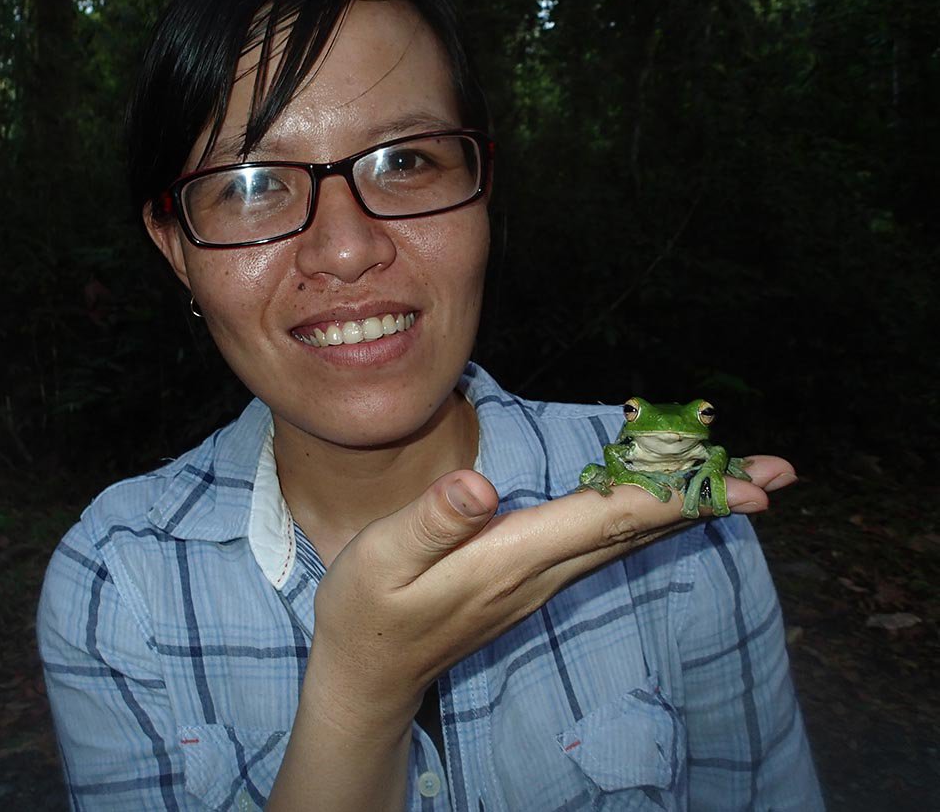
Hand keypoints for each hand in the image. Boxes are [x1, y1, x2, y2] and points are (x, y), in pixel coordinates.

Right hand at [305, 455, 795, 730]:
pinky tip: (662, 503)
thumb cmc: (367, 611)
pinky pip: (606, 543)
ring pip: (628, 537)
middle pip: (638, 529)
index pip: (610, 518)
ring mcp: (542, 581)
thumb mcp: (381, 559)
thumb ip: (431, 520)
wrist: (370, 674)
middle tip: (779, 474)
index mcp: (512, 558)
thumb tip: (480, 483)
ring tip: (742, 482)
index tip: (745, 483)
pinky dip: (645, 515)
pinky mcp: (533, 581)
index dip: (676, 495)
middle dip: (707, 499)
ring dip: (685, 507)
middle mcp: (542, 572)